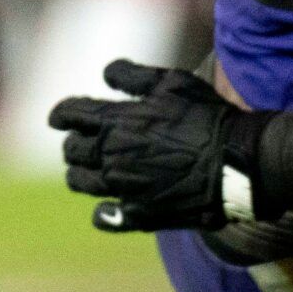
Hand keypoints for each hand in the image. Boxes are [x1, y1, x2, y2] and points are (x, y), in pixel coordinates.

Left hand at [50, 60, 250, 232]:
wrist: (235, 163)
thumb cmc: (206, 117)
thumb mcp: (173, 82)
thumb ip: (133, 77)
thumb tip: (106, 74)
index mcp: (115, 122)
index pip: (70, 115)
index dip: (60, 114)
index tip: (57, 118)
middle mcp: (111, 156)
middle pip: (72, 151)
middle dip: (72, 144)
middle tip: (79, 142)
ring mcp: (123, 188)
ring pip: (81, 183)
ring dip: (79, 174)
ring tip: (86, 171)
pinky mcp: (139, 215)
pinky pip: (106, 218)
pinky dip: (102, 212)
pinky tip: (106, 208)